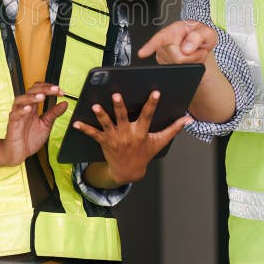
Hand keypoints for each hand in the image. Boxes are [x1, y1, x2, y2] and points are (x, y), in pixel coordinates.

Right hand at [2, 82, 67, 165]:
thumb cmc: (29, 139)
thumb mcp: (46, 125)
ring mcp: (18, 116)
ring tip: (42, 96)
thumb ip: (54, 113)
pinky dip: (21, 111)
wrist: (18, 153)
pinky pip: (14, 115)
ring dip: (31, 97)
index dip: (50, 88)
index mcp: (33, 107)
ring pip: (20, 100)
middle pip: (31, 91)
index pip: (40, 91)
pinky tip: (29, 109)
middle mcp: (25, 108)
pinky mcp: (12, 125)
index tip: (61, 92)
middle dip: (44, 88)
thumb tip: (65, 103)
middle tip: (55, 89)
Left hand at [74, 91, 191, 184]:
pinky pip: (93, 135)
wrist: (128, 172)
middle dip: (120, 107)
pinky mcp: (104, 142)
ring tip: (95, 106)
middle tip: (117, 95)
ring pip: (107, 125)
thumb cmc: (144, 154)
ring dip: (100, 116)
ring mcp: (115, 138)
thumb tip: (188, 119)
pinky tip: (75, 122)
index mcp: (141, 133)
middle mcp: (127, 135)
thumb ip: (173, 129)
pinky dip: (84, 129)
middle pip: (123, 118)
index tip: (155, 92)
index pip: (148, 116)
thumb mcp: (160, 142)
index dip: (152, 104)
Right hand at [138, 20, 216, 63]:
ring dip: (192, 61)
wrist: (202, 48)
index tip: (141, 53)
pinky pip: (178, 71)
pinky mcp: (166, 66)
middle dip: (192, 56)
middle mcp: (165, 43)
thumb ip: (199, 36)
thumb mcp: (207, 32)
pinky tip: (190, 61)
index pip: (159, 38)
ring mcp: (165, 56)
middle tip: (197, 49)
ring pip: (178, 66)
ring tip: (194, 53)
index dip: (149, 46)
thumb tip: (186, 48)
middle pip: (176, 58)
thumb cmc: (202, 37)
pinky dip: (189, 67)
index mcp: (173, 31)